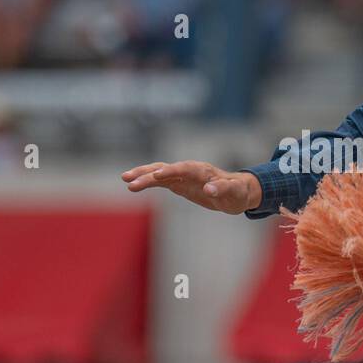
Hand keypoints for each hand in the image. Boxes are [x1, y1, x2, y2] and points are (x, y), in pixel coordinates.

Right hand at [121, 160, 261, 214]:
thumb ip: (223, 189)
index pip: (184, 168)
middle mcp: (190, 170)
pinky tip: (132, 184)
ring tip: (125, 180)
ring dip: (142, 175)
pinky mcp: (178, 183)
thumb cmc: (238, 192)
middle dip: (148, 173)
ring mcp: (182, 175)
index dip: (170, 171)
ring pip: (159, 172)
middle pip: (166, 168)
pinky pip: (159, 180)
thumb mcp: (235, 193)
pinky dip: (147, 181)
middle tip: (130, 180)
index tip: (156, 176)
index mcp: (203, 170)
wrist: (237, 192)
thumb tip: (209, 189)